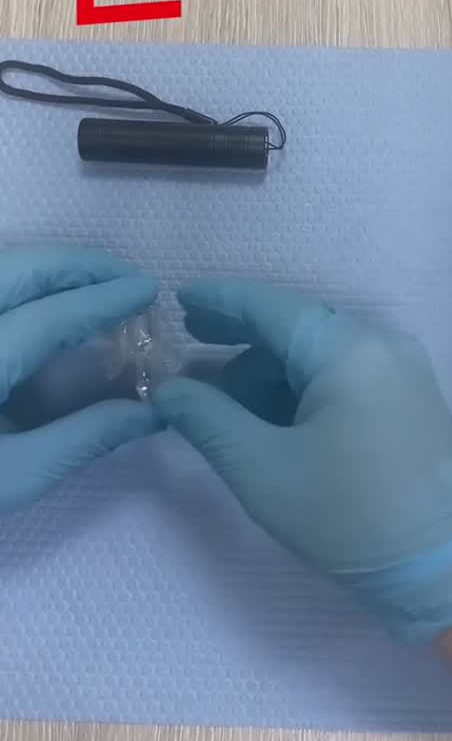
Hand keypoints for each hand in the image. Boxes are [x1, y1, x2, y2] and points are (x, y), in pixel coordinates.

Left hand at [0, 245, 157, 511]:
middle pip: (16, 268)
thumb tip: (149, 411)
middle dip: (76, 263)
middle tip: (123, 276)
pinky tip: (34, 297)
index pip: (51, 315)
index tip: (147, 289)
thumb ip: (83, 438)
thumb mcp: (13, 478)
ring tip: (87, 281)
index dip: (104, 299)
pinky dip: (12, 278)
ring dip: (43, 265)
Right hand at [154, 279, 451, 638]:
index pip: (269, 306)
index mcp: (347, 350)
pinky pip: (343, 374)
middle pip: (295, 326)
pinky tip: (266, 415)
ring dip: (267, 369)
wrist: (445, 567)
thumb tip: (167, 389)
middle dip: (239, 337)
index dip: (219, 300)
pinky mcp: (409, 397)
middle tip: (189, 344)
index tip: (176, 299)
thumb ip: (208, 419)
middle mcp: (380, 344)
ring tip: (219, 400)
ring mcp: (401, 369)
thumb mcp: (262, 469)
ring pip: (318, 352)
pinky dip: (300, 387)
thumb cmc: (348, 517)